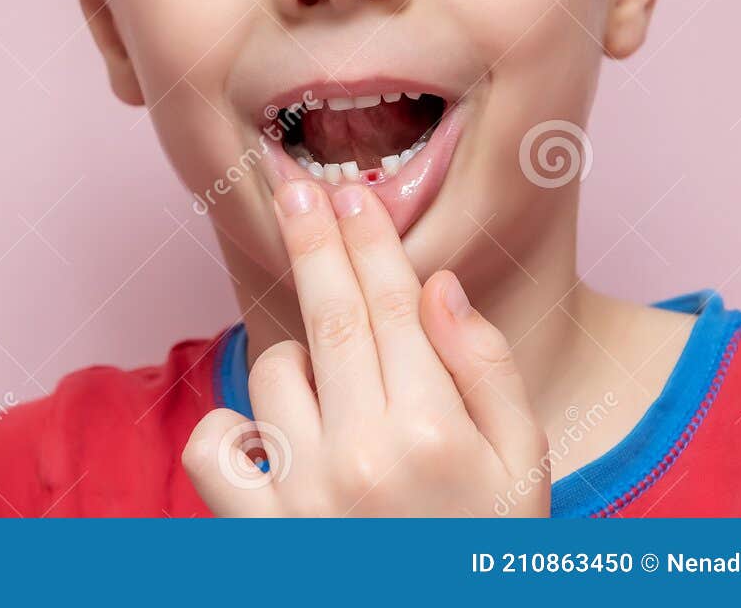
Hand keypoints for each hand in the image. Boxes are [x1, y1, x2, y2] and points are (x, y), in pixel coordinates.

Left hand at [182, 179, 549, 516]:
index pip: (390, 305)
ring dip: (298, 363)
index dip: (367, 240)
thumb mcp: (523, 469)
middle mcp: (362, 455)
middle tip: (296, 187)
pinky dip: (232, 428)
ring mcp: (302, 493)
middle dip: (313, 241)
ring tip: (337, 401)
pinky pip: (217, 444)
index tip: (350, 192)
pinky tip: (269, 439)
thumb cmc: (486, 552)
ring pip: (275, 373)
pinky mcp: (256, 528)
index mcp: (435, 433)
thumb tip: (438, 287)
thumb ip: (488, 372)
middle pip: (327, 315)